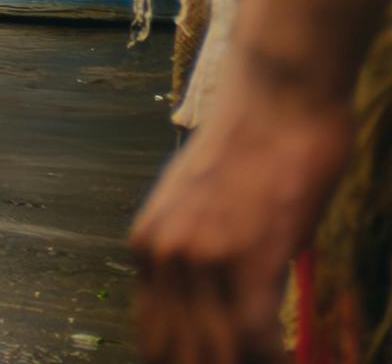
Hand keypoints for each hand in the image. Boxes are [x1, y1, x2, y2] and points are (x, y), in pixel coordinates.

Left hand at [131, 49, 347, 360]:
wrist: (277, 103)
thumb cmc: (249, 150)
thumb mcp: (199, 206)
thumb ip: (195, 254)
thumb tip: (211, 303)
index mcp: (146, 245)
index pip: (154, 334)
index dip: (183, 360)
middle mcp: (163, 256)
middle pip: (178, 351)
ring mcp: (202, 259)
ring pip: (218, 353)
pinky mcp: (247, 258)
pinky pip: (256, 336)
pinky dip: (275, 358)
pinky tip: (293, 360)